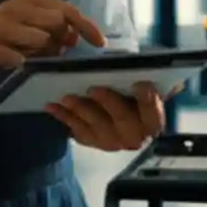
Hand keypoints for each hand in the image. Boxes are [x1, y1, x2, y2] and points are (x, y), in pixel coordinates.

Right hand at [0, 0, 106, 85]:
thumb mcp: (28, 34)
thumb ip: (53, 32)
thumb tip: (76, 37)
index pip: (66, 9)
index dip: (86, 26)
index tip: (101, 43)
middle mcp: (14, 6)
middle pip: (57, 23)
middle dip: (60, 42)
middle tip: (48, 52)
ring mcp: (0, 24)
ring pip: (42, 40)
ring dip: (39, 54)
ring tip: (23, 54)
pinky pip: (20, 58)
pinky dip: (21, 63)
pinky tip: (10, 62)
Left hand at [45, 82, 165, 150]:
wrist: (122, 112)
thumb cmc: (133, 91)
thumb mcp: (142, 82)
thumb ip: (143, 76)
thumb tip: (137, 64)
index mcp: (152, 121)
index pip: (153, 111)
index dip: (148, 99)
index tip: (139, 83)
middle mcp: (135, 136)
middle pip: (123, 121)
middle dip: (108, 104)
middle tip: (93, 89)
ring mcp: (113, 142)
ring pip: (97, 129)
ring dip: (82, 112)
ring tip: (67, 97)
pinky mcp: (93, 142)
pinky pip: (78, 132)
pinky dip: (65, 118)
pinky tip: (53, 107)